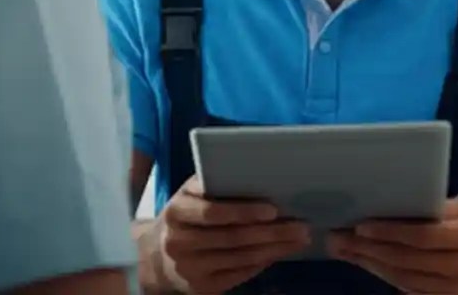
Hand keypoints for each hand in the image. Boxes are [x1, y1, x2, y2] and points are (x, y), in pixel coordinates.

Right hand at [152, 175, 310, 293]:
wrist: (157, 257)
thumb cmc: (186, 214)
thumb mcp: (190, 193)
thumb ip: (213, 182)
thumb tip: (259, 174)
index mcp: (177, 212)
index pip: (212, 212)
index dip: (243, 212)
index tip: (273, 209)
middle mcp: (179, 243)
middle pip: (232, 238)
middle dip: (271, 232)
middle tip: (300, 226)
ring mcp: (189, 269)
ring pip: (240, 258)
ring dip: (274, 249)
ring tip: (298, 239)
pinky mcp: (201, 288)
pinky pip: (239, 275)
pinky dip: (263, 263)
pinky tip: (279, 252)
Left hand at [327, 199, 457, 294]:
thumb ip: (438, 207)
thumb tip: (395, 203)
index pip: (423, 235)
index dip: (390, 232)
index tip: (361, 226)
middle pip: (407, 259)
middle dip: (369, 249)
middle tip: (339, 238)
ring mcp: (455, 290)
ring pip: (403, 277)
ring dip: (370, 264)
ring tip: (345, 250)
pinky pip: (409, 290)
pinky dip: (384, 276)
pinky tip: (367, 263)